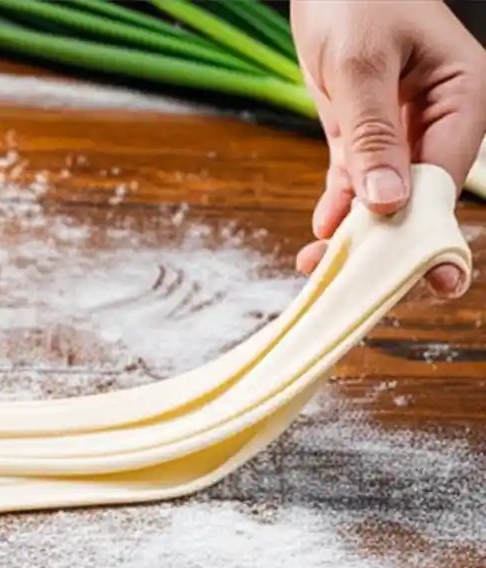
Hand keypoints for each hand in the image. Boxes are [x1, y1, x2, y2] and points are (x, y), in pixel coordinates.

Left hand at [290, 0, 485, 297]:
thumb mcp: (359, 64)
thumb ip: (371, 132)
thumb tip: (386, 202)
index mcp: (463, 97)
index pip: (448, 177)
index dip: (426, 229)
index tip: (412, 275)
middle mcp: (439, 118)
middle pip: (421, 195)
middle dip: (390, 241)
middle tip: (366, 289)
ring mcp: (401, 128)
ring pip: (385, 194)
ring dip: (354, 232)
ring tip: (318, 267)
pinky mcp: (364, 130)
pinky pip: (356, 178)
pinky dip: (338, 206)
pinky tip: (320, 234)